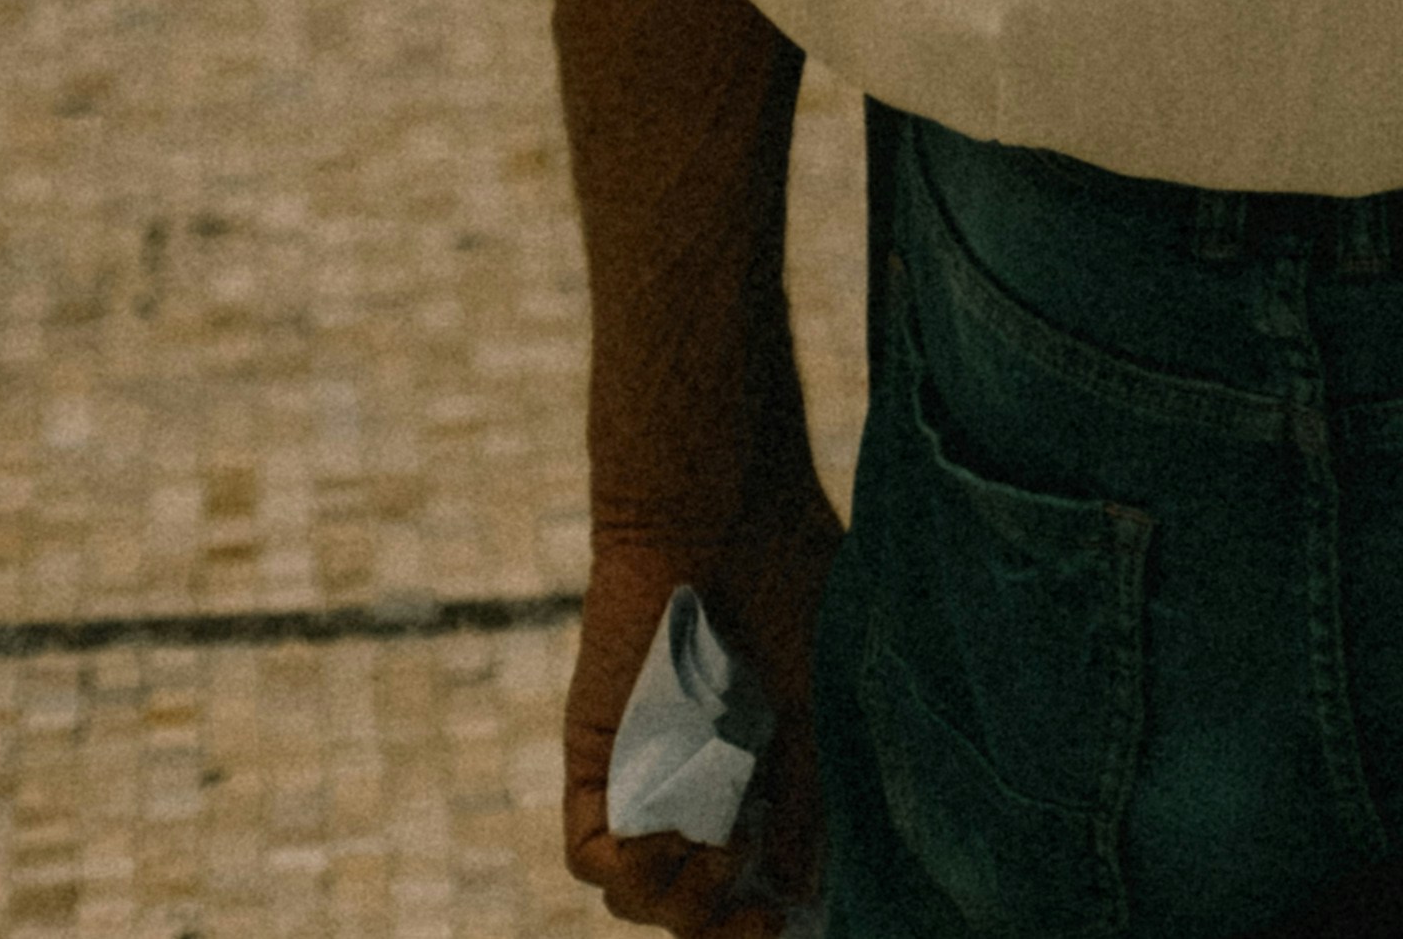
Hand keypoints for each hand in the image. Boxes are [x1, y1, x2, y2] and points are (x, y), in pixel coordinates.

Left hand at [561, 493, 837, 929]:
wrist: (726, 506)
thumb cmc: (787, 581)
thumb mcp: (814, 704)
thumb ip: (805, 799)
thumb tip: (799, 891)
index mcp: (752, 774)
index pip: (745, 882)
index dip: (762, 919)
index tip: (791, 923)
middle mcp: (691, 783)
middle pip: (686, 906)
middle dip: (720, 932)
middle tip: (761, 922)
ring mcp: (639, 773)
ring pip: (634, 893)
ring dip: (680, 900)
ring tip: (724, 852)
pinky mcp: (593, 755)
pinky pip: (588, 850)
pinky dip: (627, 867)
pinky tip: (668, 841)